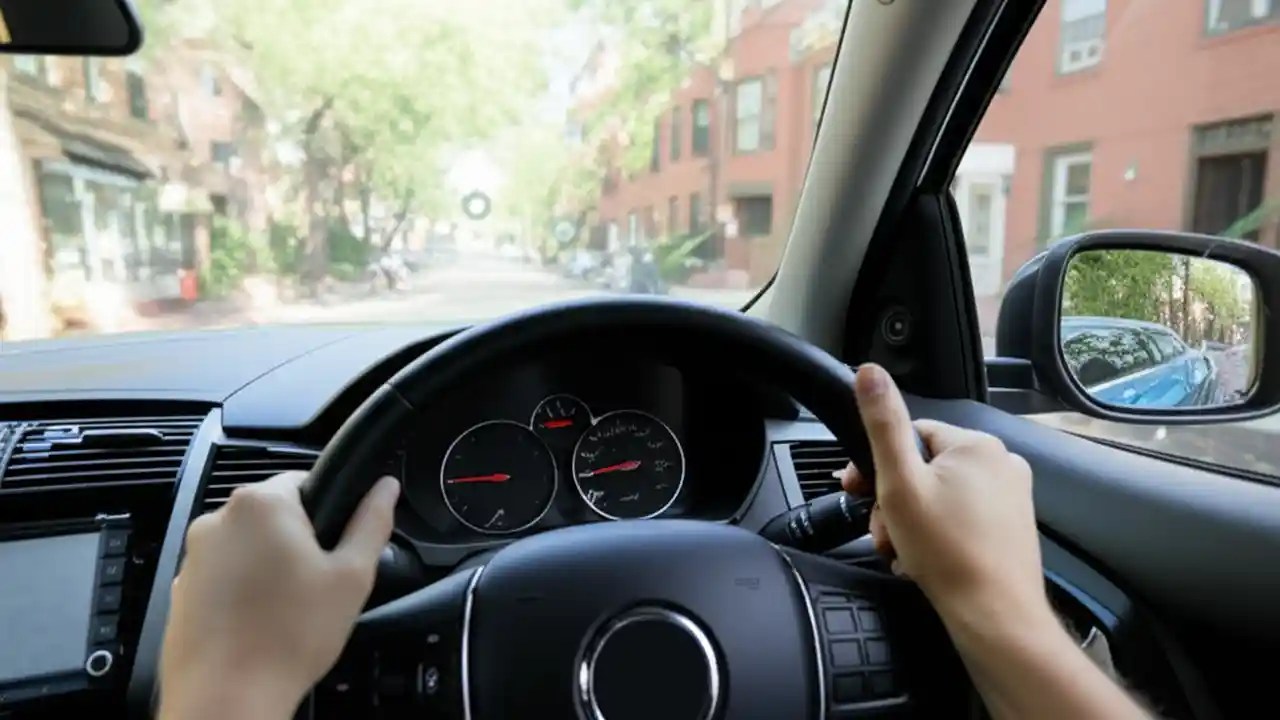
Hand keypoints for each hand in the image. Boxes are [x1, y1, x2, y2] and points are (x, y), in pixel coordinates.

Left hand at [159, 473, 398, 718]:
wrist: (227, 698)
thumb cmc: (289, 638)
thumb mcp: (351, 576)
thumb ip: (372, 522)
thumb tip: (385, 489)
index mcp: (261, 504)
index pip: (305, 480)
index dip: (330, 513)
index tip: (336, 549)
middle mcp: (218, 520)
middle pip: (275, 515)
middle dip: (299, 542)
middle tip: (318, 585)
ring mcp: (193, 555)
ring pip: (249, 546)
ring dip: (270, 567)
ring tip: (288, 610)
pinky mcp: (181, 587)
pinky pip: (224, 575)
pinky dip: (243, 590)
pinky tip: (261, 622)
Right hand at [841, 364, 1047, 625]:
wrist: (994, 616)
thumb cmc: (948, 552)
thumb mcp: (899, 482)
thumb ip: (882, 424)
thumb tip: (870, 372)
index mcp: (976, 444)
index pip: (910, 435)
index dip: (878, 465)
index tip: (858, 490)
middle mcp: (1001, 464)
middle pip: (923, 469)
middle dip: (894, 501)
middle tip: (883, 531)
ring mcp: (1011, 497)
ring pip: (939, 497)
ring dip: (911, 522)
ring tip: (903, 551)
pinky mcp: (1011, 527)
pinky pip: (961, 519)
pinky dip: (937, 536)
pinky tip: (924, 560)